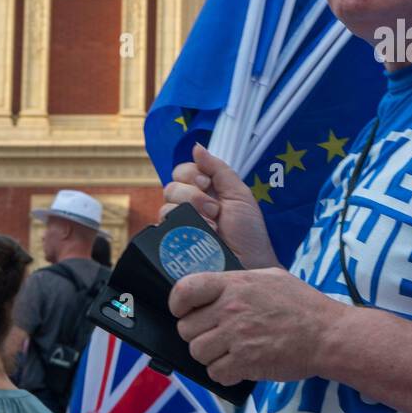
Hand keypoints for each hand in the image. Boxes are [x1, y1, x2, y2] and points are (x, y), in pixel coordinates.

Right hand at [160, 143, 277, 269]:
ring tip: (212, 227)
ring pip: (165, 207)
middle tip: (215, 211)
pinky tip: (198, 236)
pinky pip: (161, 229)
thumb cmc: (249, 234)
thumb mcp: (239, 195)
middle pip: (171, 187)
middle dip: (194, 196)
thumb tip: (196, 147)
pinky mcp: (170, 246)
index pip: (182, 172)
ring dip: (191, 214)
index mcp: (204, 192)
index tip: (207, 185)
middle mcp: (188, 208)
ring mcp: (178, 228)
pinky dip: (180, 230)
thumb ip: (218, 169)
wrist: (250, 265)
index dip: (191, 174)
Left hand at [169, 267, 340, 386]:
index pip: (184, 290)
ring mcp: (236, 337)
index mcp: (235, 284)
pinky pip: (214, 373)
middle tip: (217, 335)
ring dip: (210, 356)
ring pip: (197, 352)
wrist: (328, 334)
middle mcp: (231, 309)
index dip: (178, 304)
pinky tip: (240, 365)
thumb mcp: (271, 278)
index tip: (184, 311)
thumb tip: (215, 290)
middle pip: (186, 328)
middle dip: (198, 334)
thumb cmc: (303, 305)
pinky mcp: (244, 363)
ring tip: (230, 351)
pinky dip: (225, 373)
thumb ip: (239, 282)